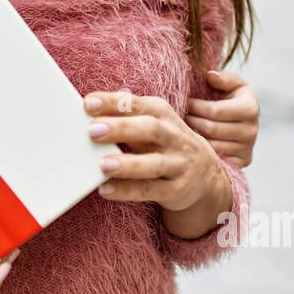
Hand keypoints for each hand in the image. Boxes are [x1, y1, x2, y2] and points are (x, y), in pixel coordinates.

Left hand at [84, 90, 231, 217]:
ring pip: (154, 163)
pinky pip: (150, 190)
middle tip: (92, 130)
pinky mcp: (175, 190)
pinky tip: (105, 190)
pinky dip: (127, 191)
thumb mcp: (151, 122)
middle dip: (121, 128)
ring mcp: (177, 164)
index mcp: (162, 114)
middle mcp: (173, 137)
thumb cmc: (164, 141)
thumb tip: (89, 106)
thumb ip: (125, 114)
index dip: (113, 102)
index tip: (88, 103)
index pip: (137, 104)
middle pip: (150, 129)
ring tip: (102, 164)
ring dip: (128, 164)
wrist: (204, 173)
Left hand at [184, 69, 258, 168]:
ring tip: (184, 127)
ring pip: (211, 146)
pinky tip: (195, 142)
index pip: (215, 111)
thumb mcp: (233, 83)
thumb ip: (223, 78)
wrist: (243, 120)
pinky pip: (216, 159)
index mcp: (250, 108)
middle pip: (211, 129)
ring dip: (194, 136)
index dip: (196, 106)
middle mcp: (252, 131)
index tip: (185, 101)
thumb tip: (210, 76)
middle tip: (180, 115)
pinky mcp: (242, 162)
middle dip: (192, 120)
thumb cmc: (233, 98)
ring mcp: (247, 148)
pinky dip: (203, 151)